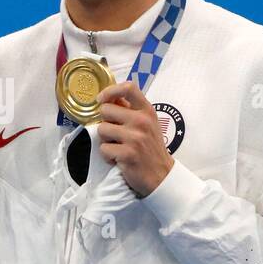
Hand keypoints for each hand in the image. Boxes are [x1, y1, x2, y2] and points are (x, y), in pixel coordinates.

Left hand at [96, 79, 173, 197]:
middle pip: (105, 109)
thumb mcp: (147, 124)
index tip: (101, 99)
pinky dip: (108, 156)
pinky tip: (119, 158)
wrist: (162, 175)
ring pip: (101, 130)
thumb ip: (131, 110)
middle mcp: (141, 121)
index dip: (110, 91)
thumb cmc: (151, 148)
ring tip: (118, 147)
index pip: (128, 88)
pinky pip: (103, 148)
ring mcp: (135, 137)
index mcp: (147, 111)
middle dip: (105, 122)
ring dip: (106, 140)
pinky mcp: (127, 154)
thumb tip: (109, 98)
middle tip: (115, 134)